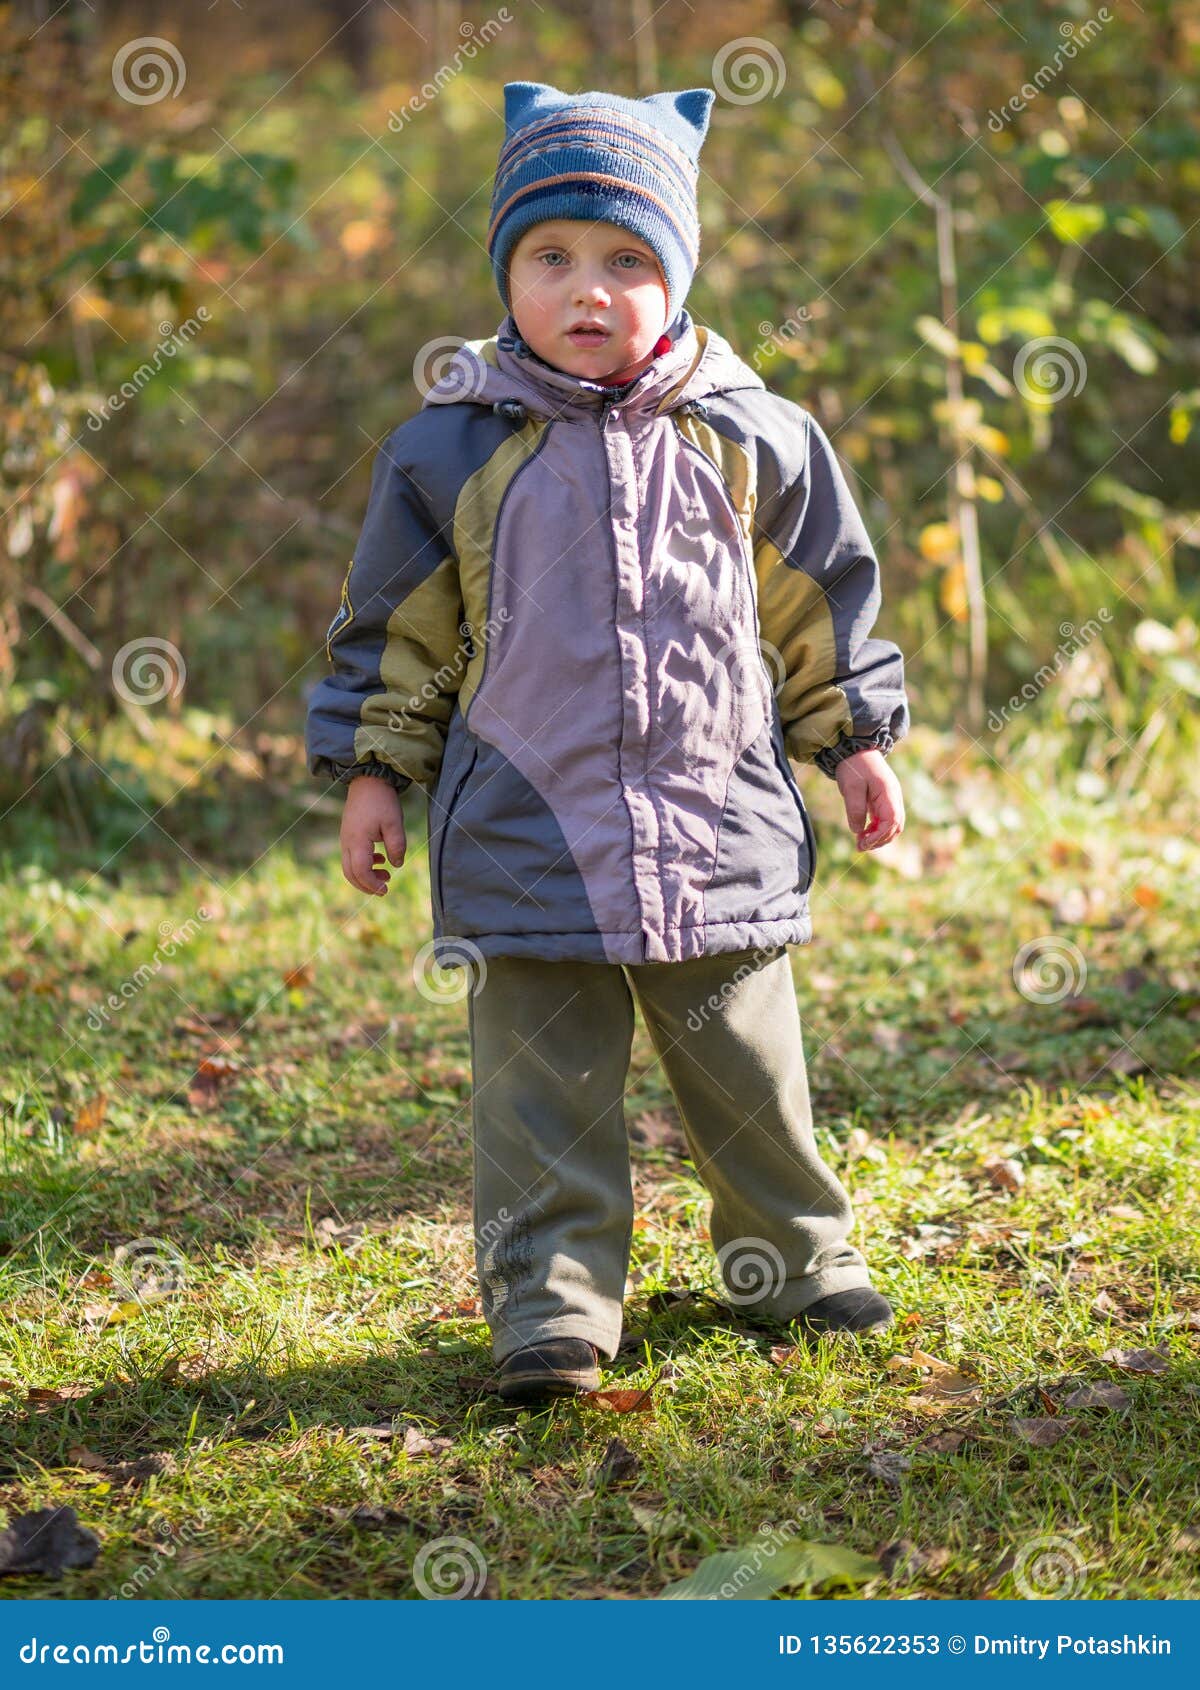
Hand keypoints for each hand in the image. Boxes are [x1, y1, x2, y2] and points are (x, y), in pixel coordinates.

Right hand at [340, 776, 406, 893]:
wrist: (368, 780)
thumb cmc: (382, 801)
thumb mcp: (394, 823)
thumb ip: (396, 846)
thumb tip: (396, 865)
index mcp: (357, 841)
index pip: (361, 871)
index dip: (372, 884)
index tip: (386, 889)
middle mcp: (347, 842)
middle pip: (350, 873)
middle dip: (366, 886)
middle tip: (384, 890)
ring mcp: (345, 838)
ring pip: (349, 866)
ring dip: (365, 875)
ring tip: (386, 875)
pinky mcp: (348, 834)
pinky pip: (351, 856)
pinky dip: (363, 864)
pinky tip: (380, 860)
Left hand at [834, 748, 904, 850]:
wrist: (855, 749)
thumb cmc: (853, 766)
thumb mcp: (851, 788)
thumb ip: (856, 810)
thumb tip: (858, 831)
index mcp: (889, 794)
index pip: (892, 822)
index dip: (879, 836)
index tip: (863, 842)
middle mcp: (893, 798)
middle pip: (895, 826)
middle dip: (880, 840)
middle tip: (860, 847)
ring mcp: (890, 799)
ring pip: (892, 825)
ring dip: (879, 836)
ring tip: (860, 842)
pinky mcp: (883, 799)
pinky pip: (885, 819)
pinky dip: (876, 829)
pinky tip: (862, 833)